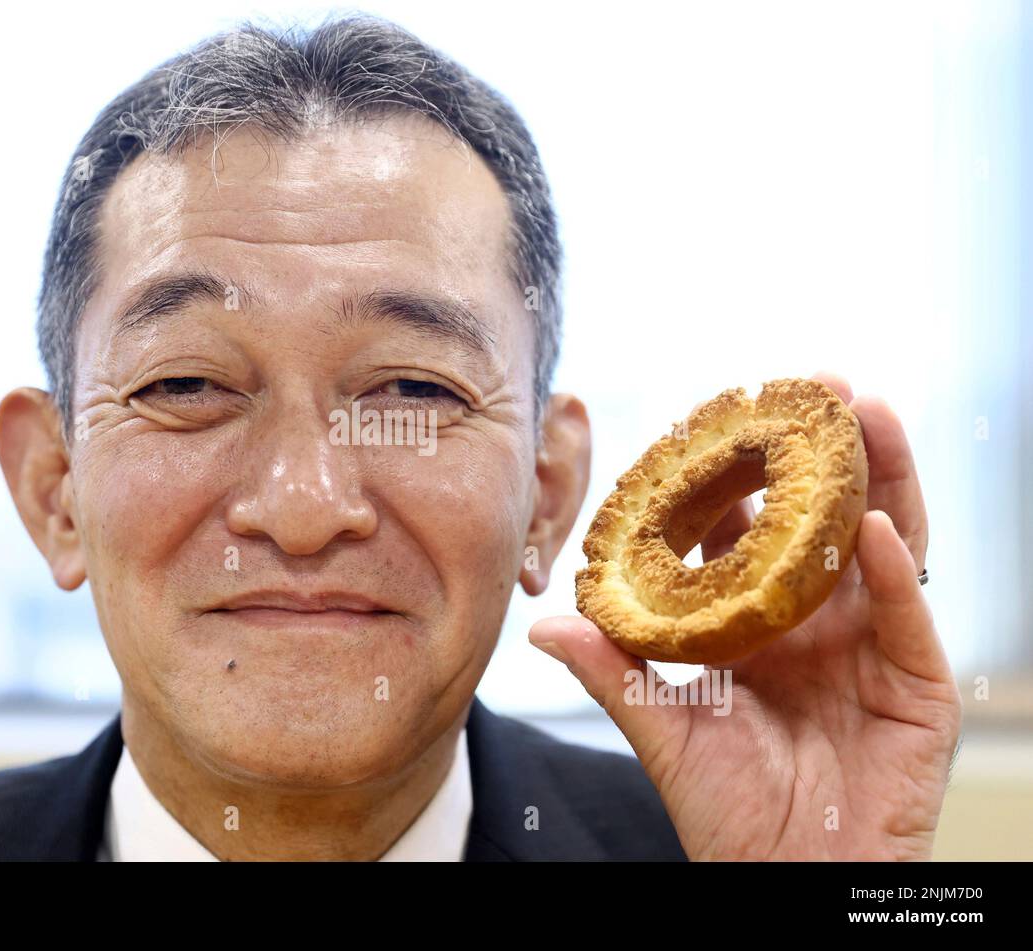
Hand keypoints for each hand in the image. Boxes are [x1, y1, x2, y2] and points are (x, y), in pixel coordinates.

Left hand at [531, 372, 961, 859]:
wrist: (785, 881)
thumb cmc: (728, 810)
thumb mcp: (664, 729)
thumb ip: (614, 673)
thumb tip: (544, 623)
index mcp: (763, 622)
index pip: (756, 530)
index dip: (743, 474)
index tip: (724, 415)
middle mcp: (821, 621)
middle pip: (828, 518)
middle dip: (827, 450)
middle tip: (815, 383)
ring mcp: (874, 647)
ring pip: (886, 544)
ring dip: (881, 477)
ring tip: (867, 411)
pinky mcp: (917, 688)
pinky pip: (909, 618)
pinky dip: (895, 571)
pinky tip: (876, 525)